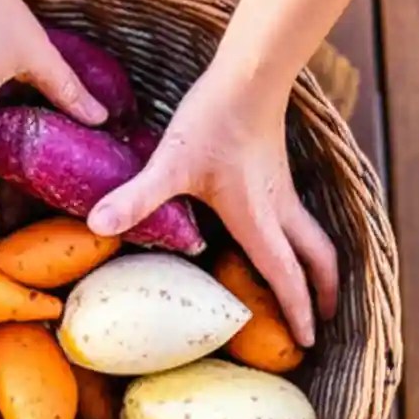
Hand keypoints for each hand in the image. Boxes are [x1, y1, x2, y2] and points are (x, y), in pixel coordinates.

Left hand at [86, 72, 337, 345]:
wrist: (247, 75)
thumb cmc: (213, 120)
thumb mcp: (169, 163)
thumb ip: (136, 197)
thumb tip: (96, 225)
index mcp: (258, 219)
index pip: (286, 275)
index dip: (297, 311)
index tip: (306, 343)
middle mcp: (279, 208)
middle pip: (317, 258)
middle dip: (322, 292)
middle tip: (321, 322)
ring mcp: (282, 188)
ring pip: (313, 235)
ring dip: (317, 264)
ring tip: (312, 285)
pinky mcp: (276, 169)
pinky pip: (299, 215)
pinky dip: (301, 238)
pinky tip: (277, 233)